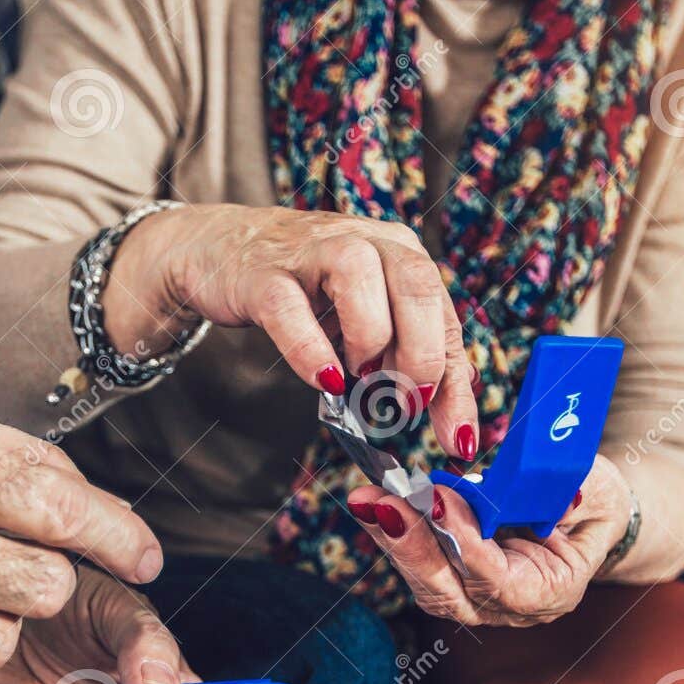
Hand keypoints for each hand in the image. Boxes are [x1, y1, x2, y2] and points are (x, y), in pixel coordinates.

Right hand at [106, 204, 480, 460]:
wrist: (223, 249)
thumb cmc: (306, 289)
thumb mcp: (367, 315)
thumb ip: (405, 350)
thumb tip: (451, 404)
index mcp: (401, 254)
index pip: (445, 320)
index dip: (456, 387)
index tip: (459, 440)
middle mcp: (367, 243)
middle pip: (417, 288)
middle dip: (421, 358)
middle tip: (407, 406)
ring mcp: (313, 253)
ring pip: (361, 284)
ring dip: (370, 344)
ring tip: (359, 378)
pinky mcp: (263, 275)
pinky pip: (291, 312)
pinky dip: (312, 351)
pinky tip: (324, 380)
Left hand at [347, 455, 631, 625]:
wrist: (582, 520)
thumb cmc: (593, 505)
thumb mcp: (598, 495)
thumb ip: (575, 500)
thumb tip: (553, 498)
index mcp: (549, 593)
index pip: (497, 579)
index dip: (465, 542)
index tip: (438, 501)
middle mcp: (506, 610)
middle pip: (448, 589)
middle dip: (410, 543)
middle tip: (380, 502)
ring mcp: (476, 601)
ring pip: (425, 580)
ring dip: (392, 536)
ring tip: (367, 498)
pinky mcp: (453, 582)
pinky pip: (419, 564)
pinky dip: (395, 532)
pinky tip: (375, 503)